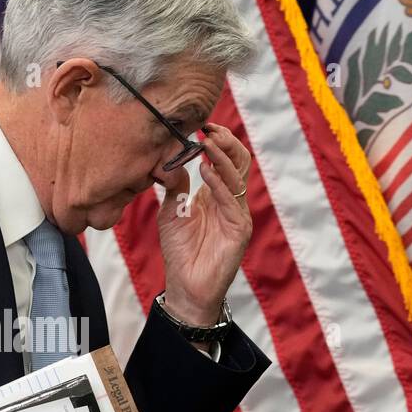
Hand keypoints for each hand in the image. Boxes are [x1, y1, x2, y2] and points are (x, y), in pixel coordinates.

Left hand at [155, 123, 252, 324]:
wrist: (185, 286)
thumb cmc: (180, 251)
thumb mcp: (171, 212)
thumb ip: (175, 187)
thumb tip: (175, 159)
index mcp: (217, 194)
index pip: (226, 159)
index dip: (218, 141)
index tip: (202, 126)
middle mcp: (231, 201)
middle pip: (239, 162)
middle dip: (226, 143)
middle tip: (209, 129)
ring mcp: (237, 214)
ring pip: (238, 177)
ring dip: (222, 158)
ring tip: (207, 144)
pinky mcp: (239, 230)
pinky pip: (232, 201)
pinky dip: (219, 184)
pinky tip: (206, 172)